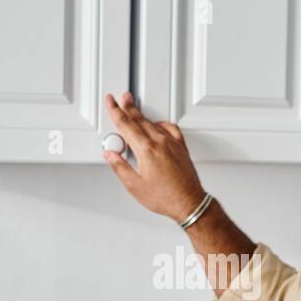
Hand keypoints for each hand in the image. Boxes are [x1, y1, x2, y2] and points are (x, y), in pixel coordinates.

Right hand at [103, 92, 205, 222]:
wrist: (189, 203)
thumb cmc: (165, 197)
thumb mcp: (134, 186)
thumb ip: (120, 167)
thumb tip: (110, 154)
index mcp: (146, 150)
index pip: (126, 124)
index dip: (115, 111)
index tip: (110, 101)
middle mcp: (160, 142)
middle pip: (139, 119)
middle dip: (128, 107)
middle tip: (121, 97)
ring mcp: (172, 143)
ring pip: (153, 123)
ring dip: (142, 115)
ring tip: (134, 109)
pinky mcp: (181, 147)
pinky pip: (169, 128)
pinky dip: (160, 124)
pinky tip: (157, 124)